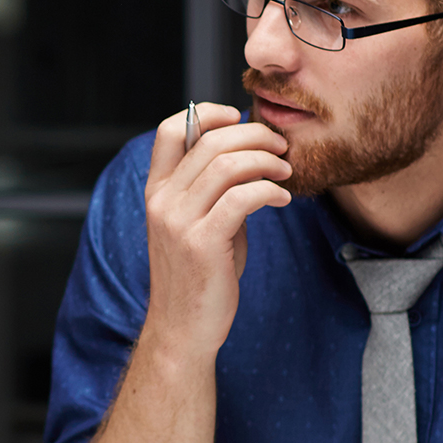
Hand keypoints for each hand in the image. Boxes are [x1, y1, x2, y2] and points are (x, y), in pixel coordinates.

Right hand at [143, 102, 292, 354]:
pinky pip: (242, 198)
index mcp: (156, 191)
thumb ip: (213, 190)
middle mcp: (162, 201)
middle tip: (280, 146)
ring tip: (286, 171)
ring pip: (227, 165)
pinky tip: (281, 198)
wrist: (183, 329)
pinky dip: (269, 190)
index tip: (239, 118)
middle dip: (254, 135)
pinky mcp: (202, 243)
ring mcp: (178, 222)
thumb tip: (250, 155)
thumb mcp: (197, 223)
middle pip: (209, 141)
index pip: (170, 130)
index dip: (207, 113)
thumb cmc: (198, 275)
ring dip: (266, 161)